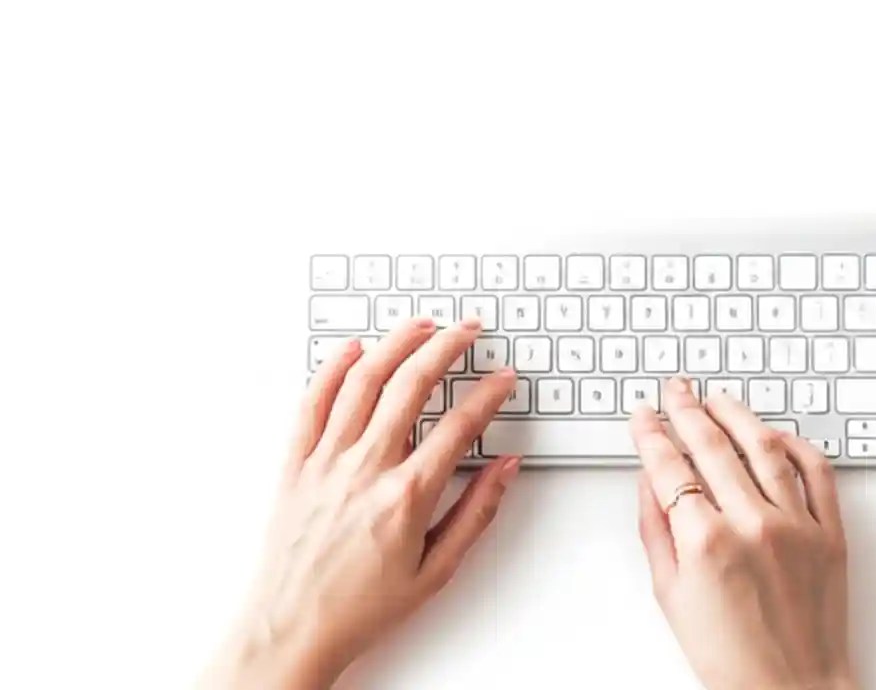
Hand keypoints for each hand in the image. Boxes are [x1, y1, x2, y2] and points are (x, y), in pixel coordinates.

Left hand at [200, 317, 520, 689]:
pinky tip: (353, 350)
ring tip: (419, 325)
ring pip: (362, 380)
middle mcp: (364, 468)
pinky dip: (332, 368)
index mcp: (406, 496)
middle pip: (411, 385)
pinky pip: (312, 401)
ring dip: (395, 344)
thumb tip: (505, 469)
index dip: (488, 394)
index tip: (503, 379)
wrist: (292, 628)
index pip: (459, 425)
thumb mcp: (437, 570)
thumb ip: (477, 513)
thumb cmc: (361, 608)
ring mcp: (325, 461)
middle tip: (467, 330)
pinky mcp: (295, 464)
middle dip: (446, 347)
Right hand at [632, 378, 853, 689]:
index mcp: (704, 542)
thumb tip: (649, 481)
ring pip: (763, 445)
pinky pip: (816, 471)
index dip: (650, 433)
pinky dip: (795, 444)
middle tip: (674, 390)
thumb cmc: (729, 657)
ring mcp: (796, 525)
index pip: (669, 466)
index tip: (643, 415)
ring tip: (717, 398)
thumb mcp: (670, 594)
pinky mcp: (830, 532)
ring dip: (736, 413)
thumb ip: (655, 530)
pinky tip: (774, 433)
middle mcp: (752, 524)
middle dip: (686, 409)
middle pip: (712, 444)